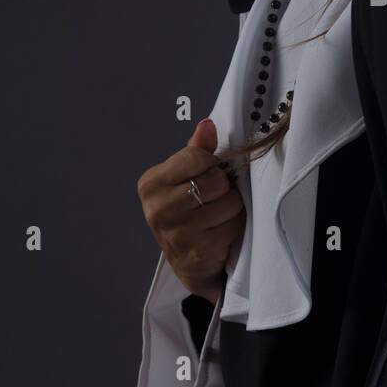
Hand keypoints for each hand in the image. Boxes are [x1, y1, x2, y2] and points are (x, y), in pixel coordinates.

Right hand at [136, 118, 245, 300]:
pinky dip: (235, 228)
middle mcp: (158, 208)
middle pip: (217, 181)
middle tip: (214, 199)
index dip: (212, 163)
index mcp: (151, 184)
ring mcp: (176, 233)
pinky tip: (221, 233)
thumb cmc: (188, 212)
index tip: (209, 172)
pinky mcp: (197, 252)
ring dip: (232, 209)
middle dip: (224, 188)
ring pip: (230, 203)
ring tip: (218, 216)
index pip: (196, 156)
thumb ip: (197, 150)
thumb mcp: (185, 177)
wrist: (189, 262)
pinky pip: (234, 226)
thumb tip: (207, 125)